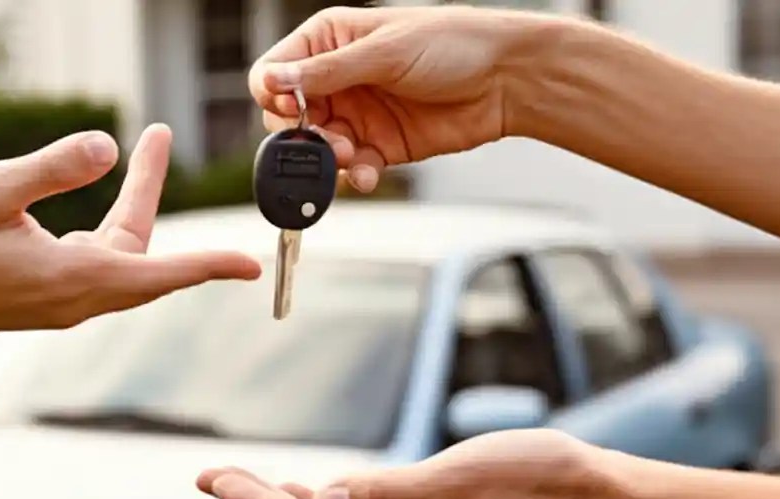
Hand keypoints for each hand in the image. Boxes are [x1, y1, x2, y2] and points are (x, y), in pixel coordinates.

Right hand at [0, 123, 260, 338]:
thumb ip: (54, 167)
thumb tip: (107, 145)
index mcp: (75, 277)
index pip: (161, 273)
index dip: (209, 266)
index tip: (251, 264)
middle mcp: (79, 298)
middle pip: (143, 250)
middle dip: (153, 193)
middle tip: (158, 135)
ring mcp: (65, 303)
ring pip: (121, 256)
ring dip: (134, 208)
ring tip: (143, 150)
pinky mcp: (50, 300)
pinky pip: (99, 263)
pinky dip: (111, 229)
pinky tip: (102, 200)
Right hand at [250, 6, 554, 192]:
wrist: (506, 79)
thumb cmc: (453, 44)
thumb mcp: (384, 52)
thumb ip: (325, 71)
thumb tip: (273, 79)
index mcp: (329, 41)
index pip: (274, 70)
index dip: (273, 92)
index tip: (292, 109)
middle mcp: (336, 78)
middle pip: (288, 117)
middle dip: (302, 135)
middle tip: (330, 140)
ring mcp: (356, 115)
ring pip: (317, 149)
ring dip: (329, 160)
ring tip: (354, 158)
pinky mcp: (378, 146)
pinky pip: (351, 170)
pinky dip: (355, 177)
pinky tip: (369, 173)